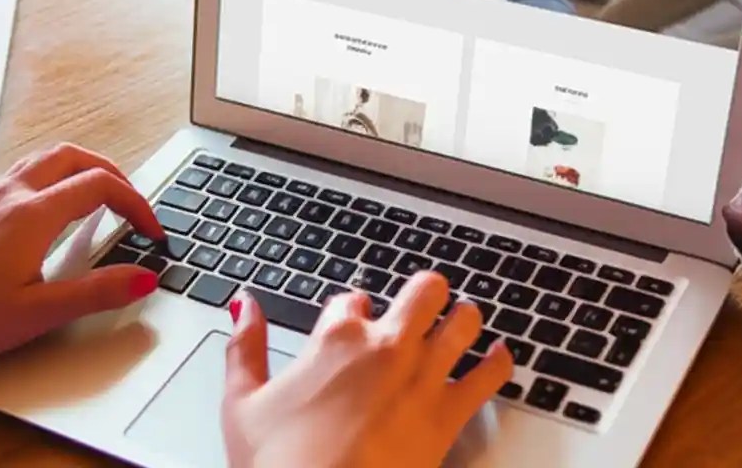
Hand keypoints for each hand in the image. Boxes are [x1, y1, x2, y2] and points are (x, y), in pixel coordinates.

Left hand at [0, 143, 165, 370]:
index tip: (150, 232)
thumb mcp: (39, 313)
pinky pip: (20, 177)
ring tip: (99, 200)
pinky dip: (52, 182)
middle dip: (112, 173)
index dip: (137, 204)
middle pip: (72, 157)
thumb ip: (97, 292)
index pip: (100, 186)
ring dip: (80, 170)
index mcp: (31, 216)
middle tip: (132, 204)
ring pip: (43, 160)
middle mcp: (9, 197)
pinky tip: (51, 218)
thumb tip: (145, 278)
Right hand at [222, 273, 513, 467]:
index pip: (353, 300)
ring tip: (461, 322)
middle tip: (421, 307)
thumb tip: (244, 304)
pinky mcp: (449, 413)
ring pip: (463, 320)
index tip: (354, 322)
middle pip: (423, 291)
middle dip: (424, 295)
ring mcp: (422, 377)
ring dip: (463, 318)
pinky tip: (498, 355)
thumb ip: (244, 346)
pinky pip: (490, 373)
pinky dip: (498, 361)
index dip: (354, 310)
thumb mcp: (242, 403)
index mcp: (336, 339)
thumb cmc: (280, 466)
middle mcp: (385, 347)